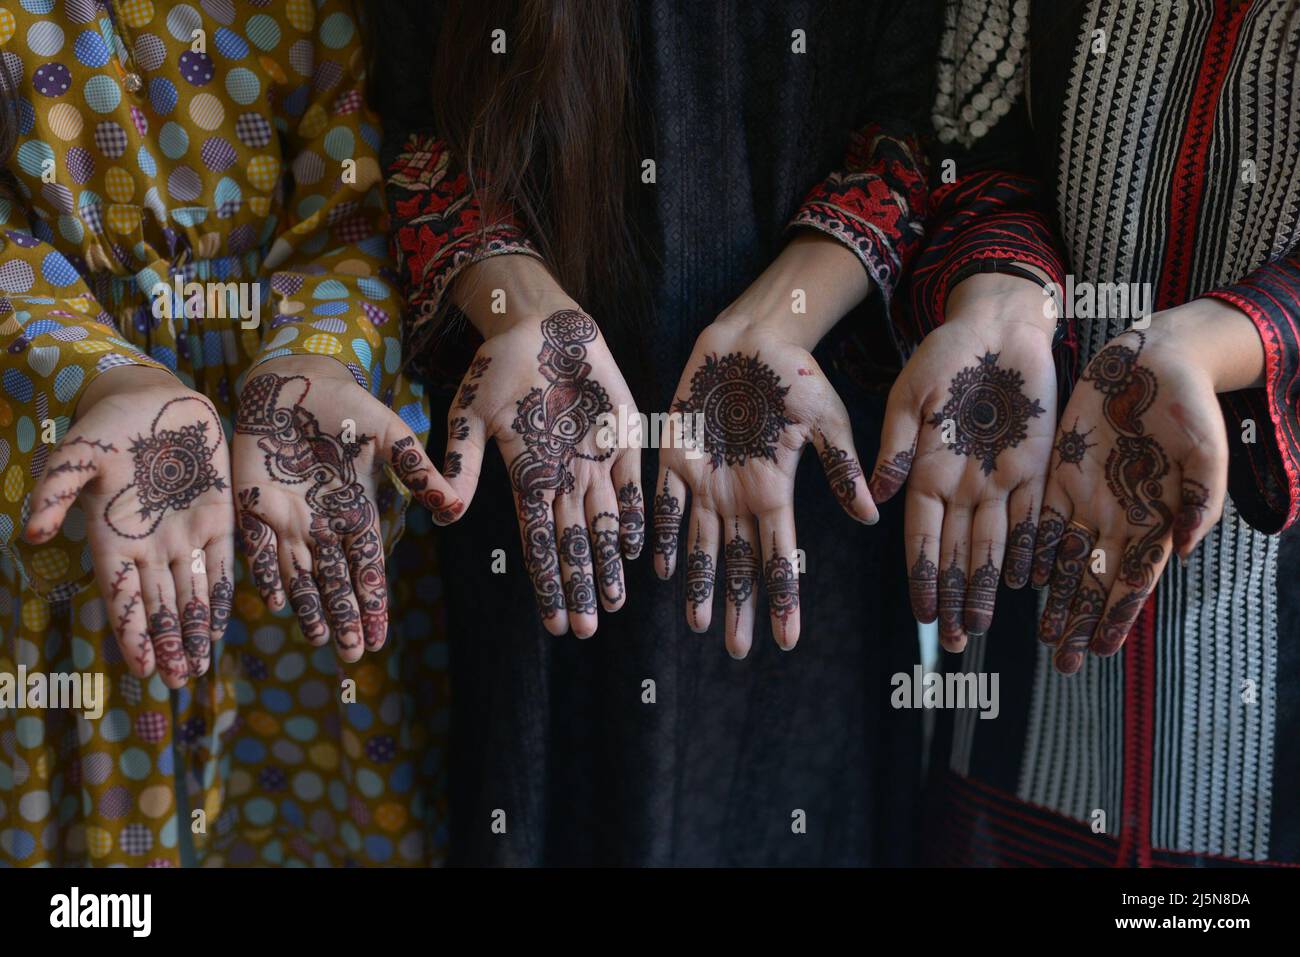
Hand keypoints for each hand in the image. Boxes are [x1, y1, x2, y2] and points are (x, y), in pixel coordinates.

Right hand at [24, 366, 234, 686]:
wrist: (153, 400)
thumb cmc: (107, 427)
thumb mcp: (75, 455)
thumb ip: (56, 493)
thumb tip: (33, 533)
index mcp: (113, 537)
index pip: (123, 596)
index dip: (132, 631)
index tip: (143, 667)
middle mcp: (150, 545)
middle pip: (159, 605)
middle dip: (168, 643)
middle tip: (179, 681)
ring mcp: (185, 533)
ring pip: (191, 592)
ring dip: (194, 630)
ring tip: (198, 667)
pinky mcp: (217, 517)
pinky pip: (222, 563)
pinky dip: (222, 594)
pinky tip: (223, 626)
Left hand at [232, 355, 459, 661]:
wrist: (292, 384)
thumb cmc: (344, 405)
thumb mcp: (387, 434)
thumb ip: (415, 469)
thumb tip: (453, 505)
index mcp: (356, 511)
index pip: (367, 567)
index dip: (372, 602)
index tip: (380, 636)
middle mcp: (324, 525)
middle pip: (336, 581)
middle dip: (344, 618)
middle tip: (352, 655)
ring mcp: (288, 518)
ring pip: (301, 576)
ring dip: (311, 608)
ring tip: (319, 642)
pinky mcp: (254, 506)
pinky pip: (260, 548)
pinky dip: (268, 573)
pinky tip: (277, 601)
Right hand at [436, 306, 642, 637]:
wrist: (537, 324)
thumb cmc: (497, 367)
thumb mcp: (470, 416)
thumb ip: (464, 463)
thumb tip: (445, 513)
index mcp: (529, 477)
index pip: (539, 542)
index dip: (547, 582)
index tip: (552, 621)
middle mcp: (564, 477)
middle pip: (573, 543)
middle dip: (580, 586)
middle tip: (587, 630)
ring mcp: (594, 459)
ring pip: (603, 522)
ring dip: (608, 563)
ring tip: (613, 604)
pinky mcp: (622, 435)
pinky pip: (632, 483)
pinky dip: (634, 514)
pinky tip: (637, 548)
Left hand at [656, 314, 876, 657]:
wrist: (752, 336)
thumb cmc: (794, 372)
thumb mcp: (824, 420)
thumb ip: (841, 468)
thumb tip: (871, 517)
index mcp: (776, 490)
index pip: (781, 557)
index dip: (784, 599)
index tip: (787, 641)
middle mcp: (740, 495)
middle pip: (740, 563)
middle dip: (740, 606)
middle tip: (737, 650)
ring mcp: (707, 478)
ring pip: (700, 544)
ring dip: (700, 584)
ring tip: (698, 625)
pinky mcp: (676, 455)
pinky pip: (664, 502)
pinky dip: (661, 533)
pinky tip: (660, 568)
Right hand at [869, 272, 1056, 651]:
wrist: (999, 324)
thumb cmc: (947, 352)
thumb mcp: (912, 394)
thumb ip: (898, 445)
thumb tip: (877, 496)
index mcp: (926, 471)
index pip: (923, 537)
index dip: (924, 577)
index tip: (924, 616)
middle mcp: (962, 484)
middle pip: (957, 553)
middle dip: (956, 598)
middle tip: (959, 643)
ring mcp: (1000, 478)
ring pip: (994, 545)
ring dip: (987, 587)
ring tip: (984, 627)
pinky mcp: (1036, 464)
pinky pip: (1033, 516)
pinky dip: (1030, 549)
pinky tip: (1027, 582)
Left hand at [1034, 303, 1242, 672]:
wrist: (1154, 362)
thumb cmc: (1190, 406)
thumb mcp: (1206, 451)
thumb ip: (1200, 501)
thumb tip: (1184, 547)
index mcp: (1156, 518)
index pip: (1133, 579)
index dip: (1117, 615)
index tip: (1102, 651)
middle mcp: (1119, 516)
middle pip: (1096, 580)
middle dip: (1081, 620)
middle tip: (1062, 660)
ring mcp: (1088, 498)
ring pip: (1066, 559)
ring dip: (1056, 598)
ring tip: (1043, 633)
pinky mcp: (1062, 474)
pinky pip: (1043, 521)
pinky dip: (1033, 550)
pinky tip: (1022, 578)